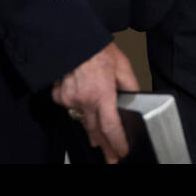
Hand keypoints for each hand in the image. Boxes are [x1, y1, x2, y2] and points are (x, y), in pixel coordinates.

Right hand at [51, 42, 139, 163]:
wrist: (72, 38)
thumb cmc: (96, 47)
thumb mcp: (122, 65)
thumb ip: (130, 85)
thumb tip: (135, 99)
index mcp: (102, 93)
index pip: (111, 126)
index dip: (117, 143)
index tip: (121, 152)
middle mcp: (84, 100)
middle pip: (95, 131)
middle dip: (104, 145)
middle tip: (112, 157)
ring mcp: (69, 99)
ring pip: (83, 121)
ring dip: (92, 132)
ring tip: (99, 143)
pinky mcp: (59, 96)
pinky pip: (71, 108)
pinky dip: (78, 109)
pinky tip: (84, 103)